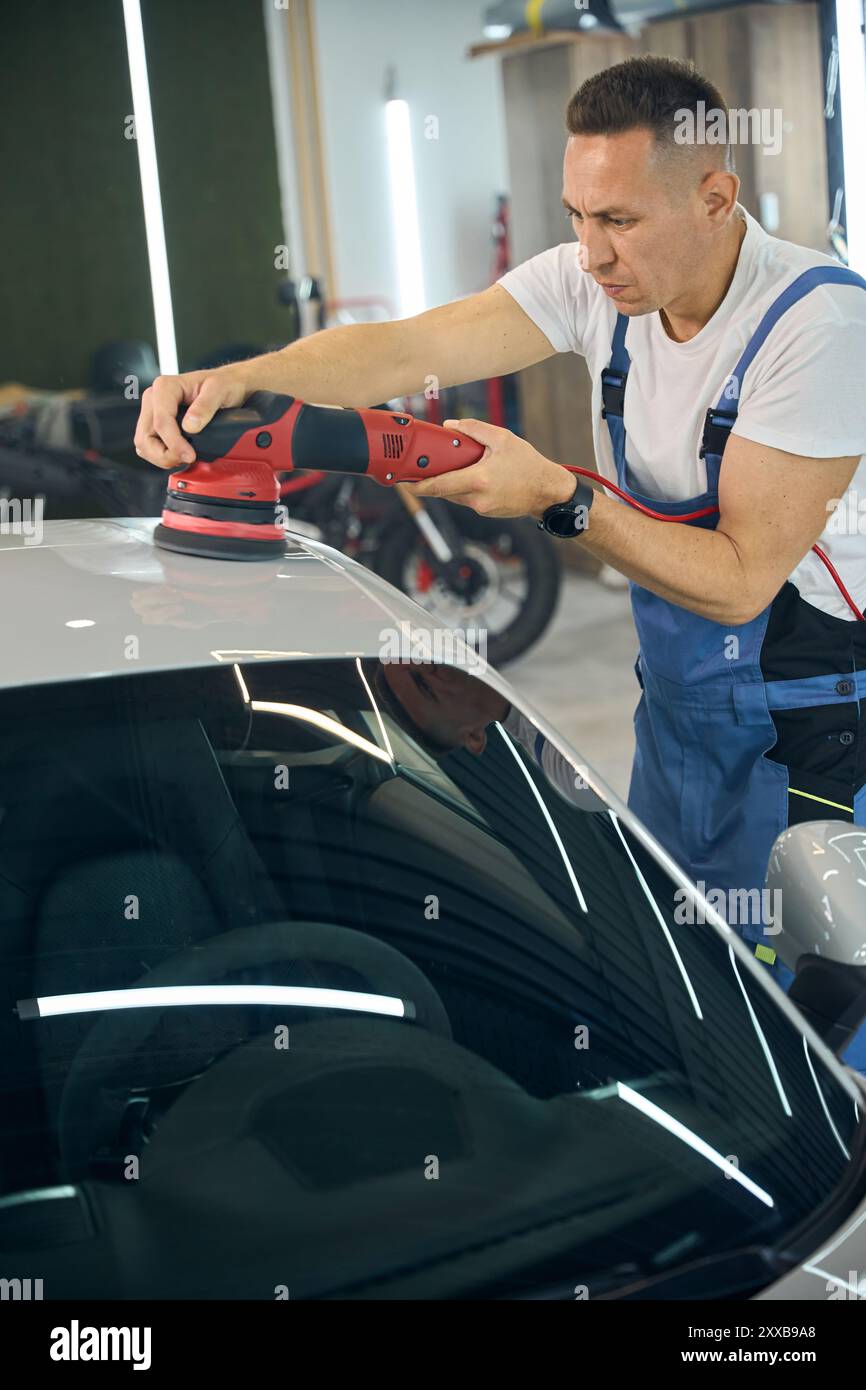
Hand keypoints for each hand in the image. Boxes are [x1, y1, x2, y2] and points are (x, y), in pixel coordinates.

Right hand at [134, 365, 250, 469]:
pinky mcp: (156, 425)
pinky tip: (179, 454)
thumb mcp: (220, 389)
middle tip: (187, 459)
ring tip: (184, 457)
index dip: (174, 443)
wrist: (227, 385)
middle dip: (164, 455)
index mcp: (165, 387)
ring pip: (144, 444)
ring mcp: (153, 412)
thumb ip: (205, 406)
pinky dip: (162, 456)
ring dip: (162, 457)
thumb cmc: (223, 384)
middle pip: (145, 436)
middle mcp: (154, 398)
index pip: (161, 421)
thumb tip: (190, 426)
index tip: (190, 455)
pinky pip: (150, 447)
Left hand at [412, 418, 573, 518]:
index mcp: (479, 480)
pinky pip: (468, 499)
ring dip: (451, 482)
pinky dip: (465, 487)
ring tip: (456, 466)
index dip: (418, 486)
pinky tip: (474, 475)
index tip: (404, 483)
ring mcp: (482, 508)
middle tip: (423, 467)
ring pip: (455, 495)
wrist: (548, 491)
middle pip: (444, 491)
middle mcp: (478, 498)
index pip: (439, 486)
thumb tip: (450, 426)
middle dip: (433, 480)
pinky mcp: (487, 512)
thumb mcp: (502, 438)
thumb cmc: (528, 464)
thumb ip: (474, 429)